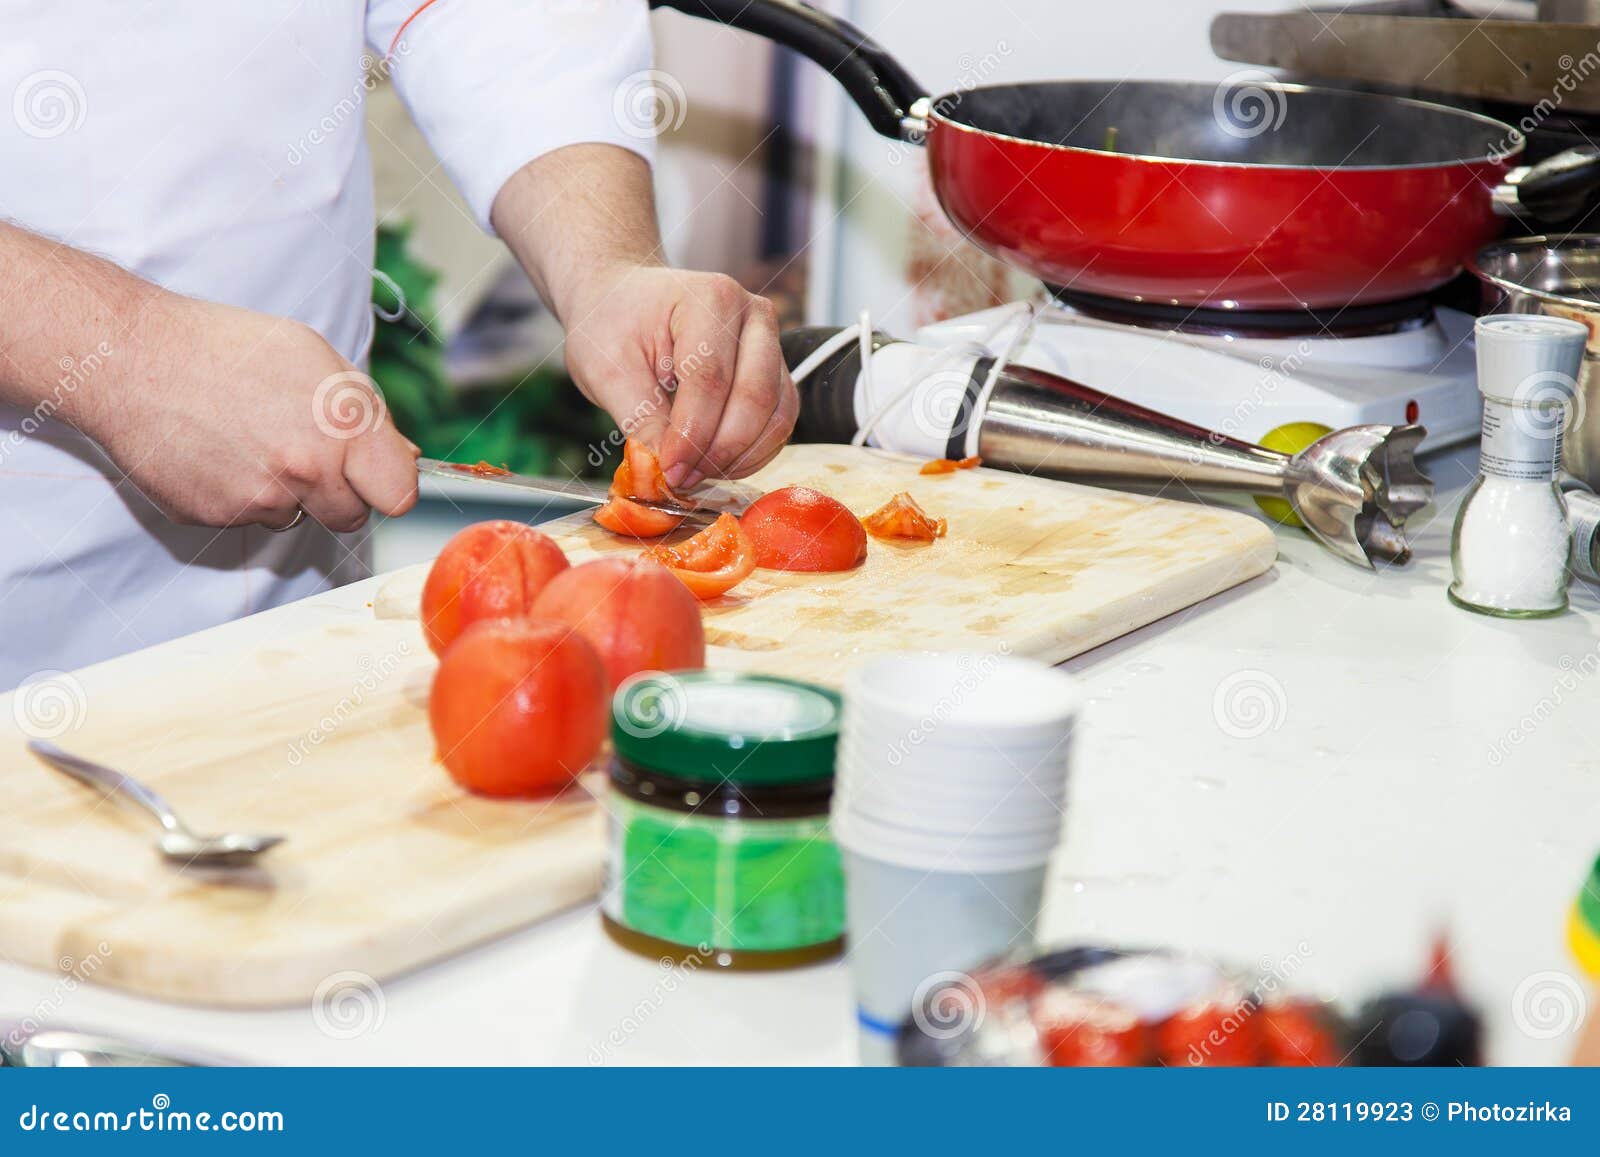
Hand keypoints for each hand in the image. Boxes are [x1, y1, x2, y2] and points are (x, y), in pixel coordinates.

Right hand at [77, 295, 419, 531]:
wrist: (133, 359)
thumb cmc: (229, 348)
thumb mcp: (316, 358)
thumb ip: (368, 413)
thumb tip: (407, 457)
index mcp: (342, 427)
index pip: (399, 494)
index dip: (389, 484)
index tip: (376, 474)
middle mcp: (307, 470)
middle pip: (351, 517)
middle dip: (339, 492)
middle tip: (306, 452)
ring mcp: (261, 500)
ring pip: (298, 517)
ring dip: (287, 493)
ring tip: (250, 441)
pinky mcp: (218, 518)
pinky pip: (248, 519)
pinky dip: (240, 495)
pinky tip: (218, 453)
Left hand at [562, 265, 797, 488]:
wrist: (622, 301)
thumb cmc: (613, 325)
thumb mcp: (608, 370)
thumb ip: (641, 418)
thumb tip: (668, 468)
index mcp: (710, 299)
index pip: (710, 378)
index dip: (692, 433)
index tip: (670, 470)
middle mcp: (753, 316)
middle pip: (755, 397)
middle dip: (719, 450)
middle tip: (683, 478)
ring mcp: (771, 343)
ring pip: (777, 415)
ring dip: (741, 457)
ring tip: (697, 473)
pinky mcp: (775, 373)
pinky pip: (779, 422)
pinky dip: (753, 453)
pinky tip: (716, 465)